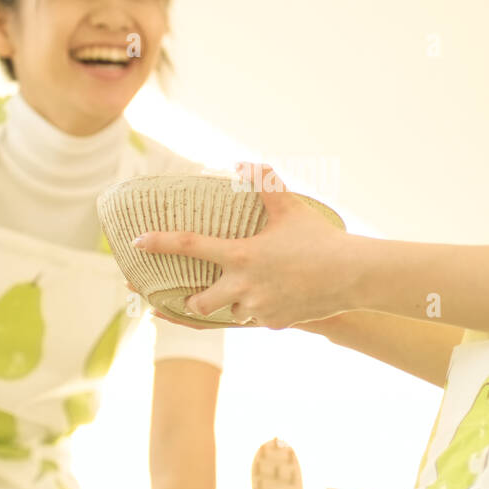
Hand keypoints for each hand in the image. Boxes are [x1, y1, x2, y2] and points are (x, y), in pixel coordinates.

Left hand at [132, 162, 356, 329]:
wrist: (352, 275)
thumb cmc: (319, 238)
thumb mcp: (290, 207)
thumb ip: (264, 184)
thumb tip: (242, 164)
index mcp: (240, 256)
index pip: (189, 247)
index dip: (159, 243)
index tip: (136, 243)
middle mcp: (242, 287)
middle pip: (198, 304)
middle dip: (190, 301)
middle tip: (191, 294)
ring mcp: (258, 309)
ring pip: (231, 313)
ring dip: (232, 304)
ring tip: (243, 292)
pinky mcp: (275, 324)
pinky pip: (258, 319)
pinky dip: (260, 310)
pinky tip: (274, 298)